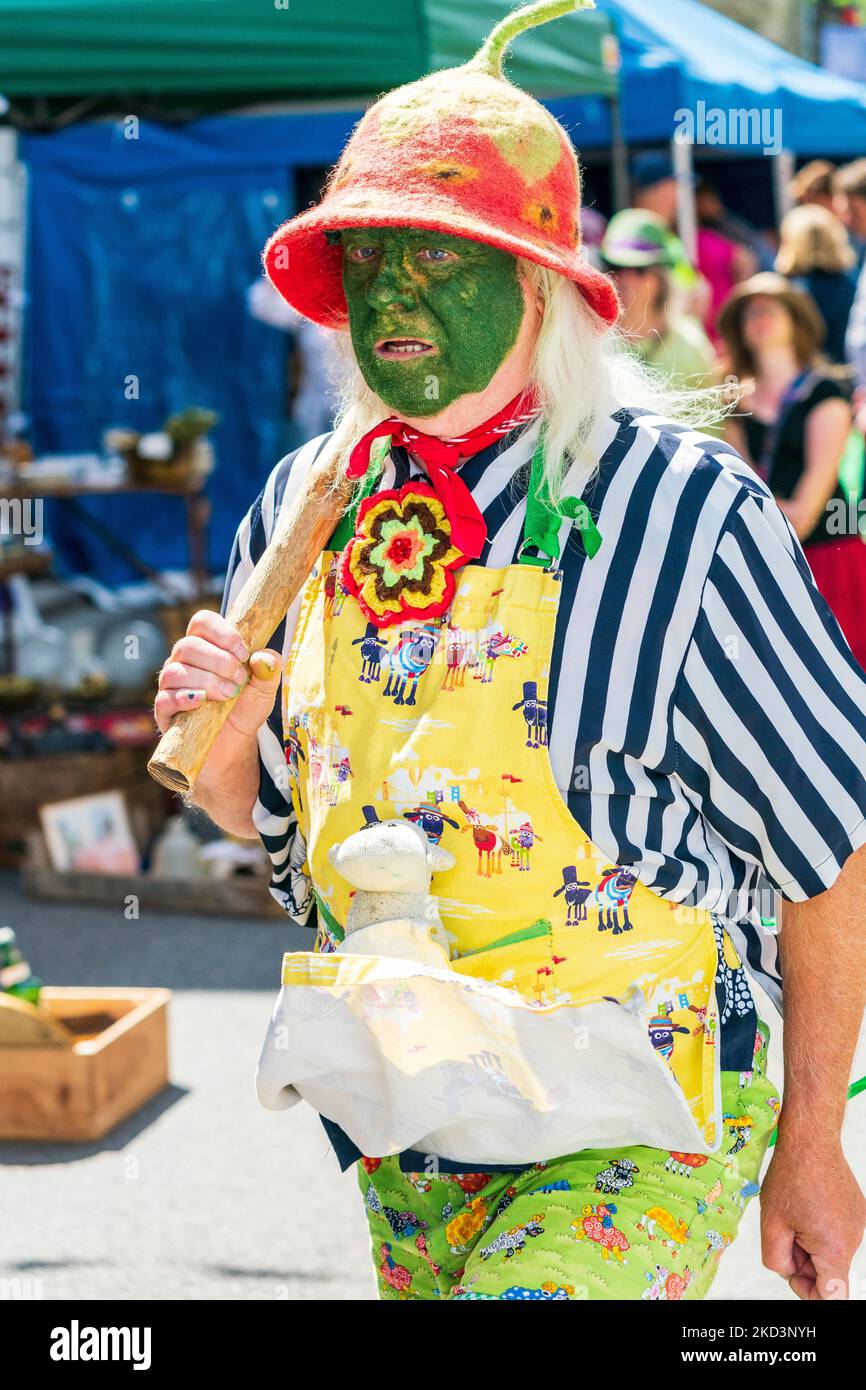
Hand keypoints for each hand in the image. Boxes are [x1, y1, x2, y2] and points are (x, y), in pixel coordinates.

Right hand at [155, 609, 281, 736]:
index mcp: (206, 646)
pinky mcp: (165, 710)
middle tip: (240, 679)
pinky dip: (184, 698)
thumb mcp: (265, 688)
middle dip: (219, 661)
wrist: (235, 742)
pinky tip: (202, 702)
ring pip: (175, 671)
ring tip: (229, 695)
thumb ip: (269, 668)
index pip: (202, 622)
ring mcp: (171, 685)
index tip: (244, 654)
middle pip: (187, 645)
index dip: (223, 634)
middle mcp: (184, 661)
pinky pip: (164, 699)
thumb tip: (264, 657)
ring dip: (207, 681)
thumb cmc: (245, 708)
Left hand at [760, 1136, 865, 1298]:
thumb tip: (788, 1272)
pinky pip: (837, 1233)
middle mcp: (853, 1239)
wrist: (810, 1140)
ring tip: (794, 1215)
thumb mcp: (772, 1224)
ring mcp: (858, 1224)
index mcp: (835, 1248)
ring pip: (831, 1252)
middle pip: (828, 1273)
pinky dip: (819, 1229)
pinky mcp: (856, 1211)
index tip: (792, 1274)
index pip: (832, 1295)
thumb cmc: (791, 1176)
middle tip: (785, 1234)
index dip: (807, 1292)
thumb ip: (778, 1260)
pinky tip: (805, 1207)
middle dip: (803, 1262)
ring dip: (810, 1245)